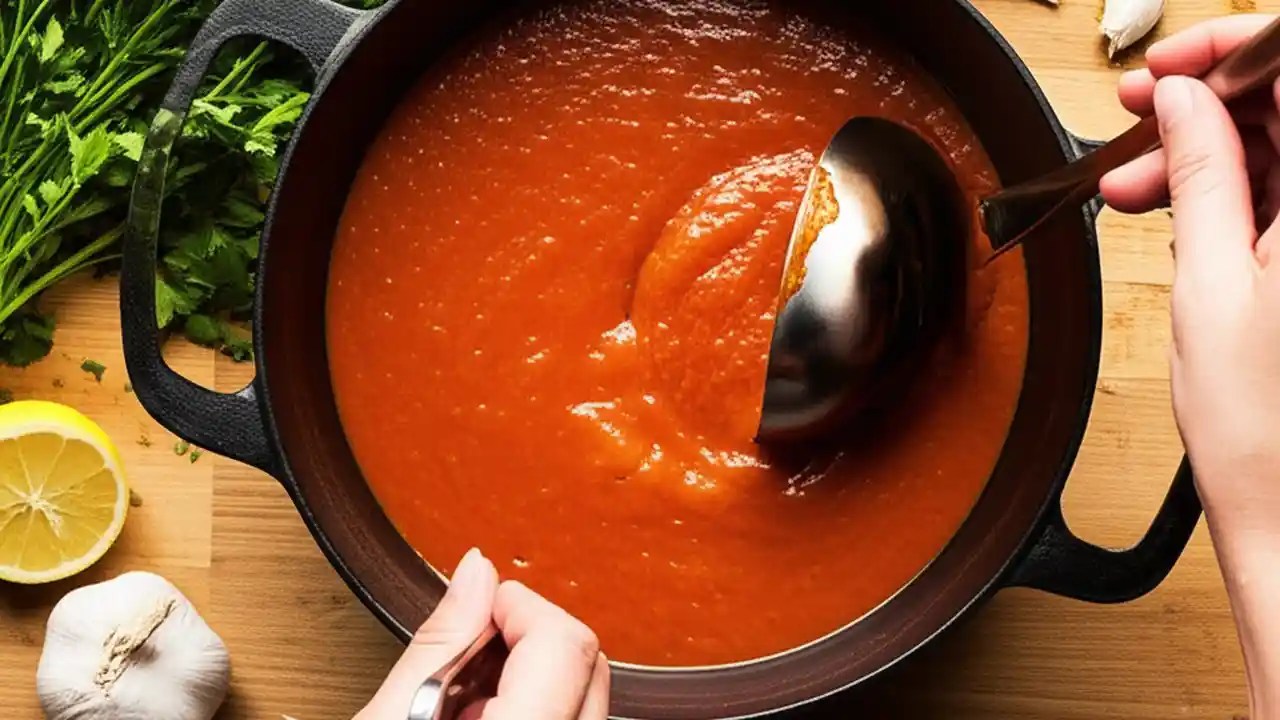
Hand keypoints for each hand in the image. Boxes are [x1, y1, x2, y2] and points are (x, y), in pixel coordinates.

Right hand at [355, 549, 609, 719]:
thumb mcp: (388, 718)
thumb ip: (437, 644)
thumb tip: (476, 569)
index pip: (563, 641)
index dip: (517, 605)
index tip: (476, 604)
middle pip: (587, 660)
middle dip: (530, 636)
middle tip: (469, 649)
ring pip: (587, 688)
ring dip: (536, 673)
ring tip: (469, 701)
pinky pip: (576, 715)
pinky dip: (542, 702)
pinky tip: (486, 718)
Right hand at [1100, 16, 1279, 716]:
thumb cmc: (1263, 428)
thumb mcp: (1211, 284)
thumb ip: (1202, 175)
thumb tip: (1181, 101)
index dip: (1233, 53)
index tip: (1170, 66)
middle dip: (1213, 97)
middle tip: (1138, 111)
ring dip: (1208, 149)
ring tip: (1133, 179)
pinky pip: (1279, 193)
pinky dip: (1224, 188)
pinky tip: (1168, 203)